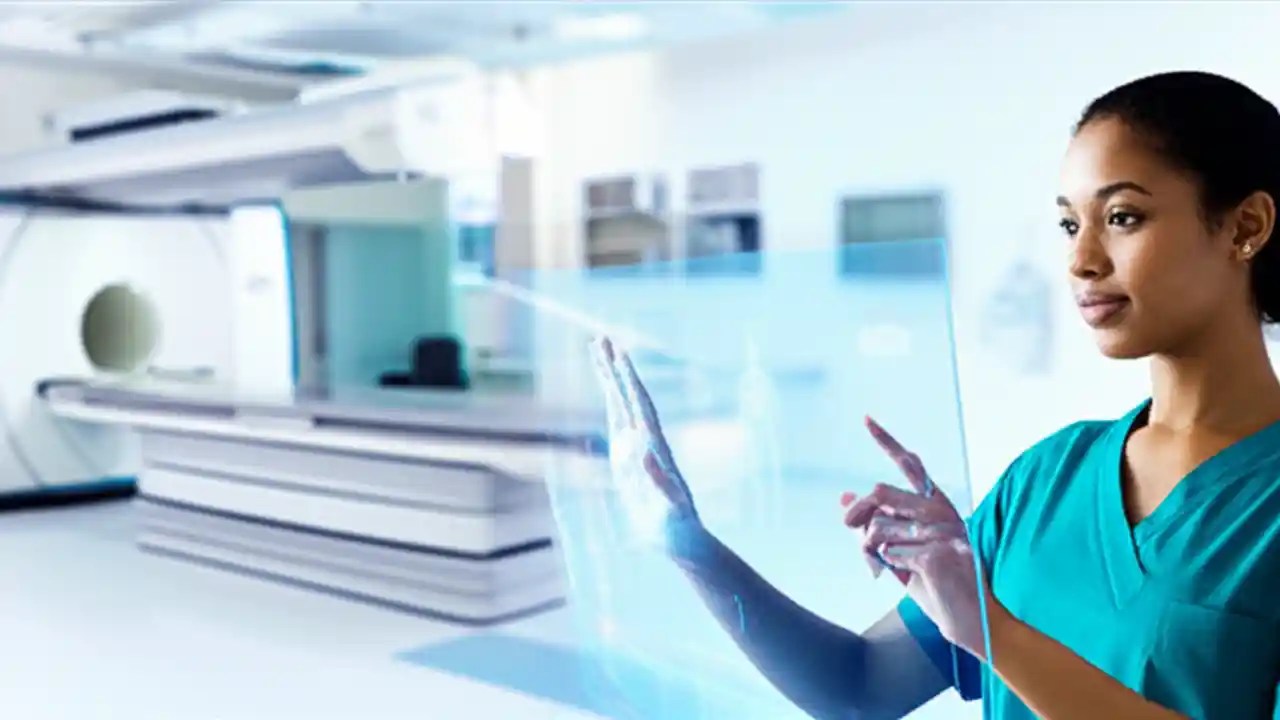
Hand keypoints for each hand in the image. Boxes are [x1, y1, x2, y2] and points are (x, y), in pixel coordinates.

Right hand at [591, 336, 702, 557]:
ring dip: (610, 379)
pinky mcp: (627, 460)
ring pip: (620, 405)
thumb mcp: (669, 504)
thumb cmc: (676, 523)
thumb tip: (645, 452)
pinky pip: (616, 425)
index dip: (629, 378)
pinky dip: (610, 404)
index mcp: (655, 444)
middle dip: (614, 366)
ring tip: (598, 351)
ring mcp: (635, 447)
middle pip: (627, 395)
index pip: (639, 403)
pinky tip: (606, 392)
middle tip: (600, 336)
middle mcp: (645, 439)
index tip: (619, 352)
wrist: (678, 536)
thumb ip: (658, 480)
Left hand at [841, 417, 990, 658]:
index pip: (908, 464)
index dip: (886, 441)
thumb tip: (843, 499)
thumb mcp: (899, 550)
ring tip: (890, 566)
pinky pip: (889, 551)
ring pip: (878, 526)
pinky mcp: (936, 551)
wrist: (965, 618)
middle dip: (855, 514)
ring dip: (872, 550)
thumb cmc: (934, 584)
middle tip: (849, 527)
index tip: (865, 418)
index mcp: (935, 504)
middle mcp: (940, 509)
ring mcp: (941, 529)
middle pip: (879, 493)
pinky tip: (909, 575)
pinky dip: (890, 566)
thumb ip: (874, 524)